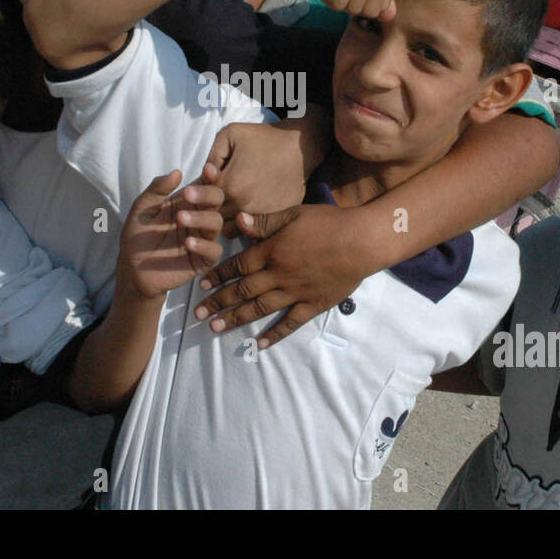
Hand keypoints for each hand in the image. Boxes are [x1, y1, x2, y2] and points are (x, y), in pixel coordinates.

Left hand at [117, 171, 226, 299]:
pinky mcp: (202, 260)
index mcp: (186, 202)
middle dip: (206, 194)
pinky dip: (203, 245)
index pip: (204, 185)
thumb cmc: (137, 236)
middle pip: (216, 200)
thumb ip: (156, 190)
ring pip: (216, 222)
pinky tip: (188, 242)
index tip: (208, 169)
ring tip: (180, 218)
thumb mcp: (141, 209)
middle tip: (187, 194)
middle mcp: (198, 217)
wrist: (131, 269)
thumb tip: (176, 172)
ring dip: (201, 217)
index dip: (210, 176)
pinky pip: (213, 251)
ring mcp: (202, 238)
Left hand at [194, 204, 373, 347]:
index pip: (237, 266)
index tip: (202, 285)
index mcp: (271, 251)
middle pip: (242, 291)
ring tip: (216, 328)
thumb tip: (236, 220)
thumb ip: (264, 221)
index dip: (218, 276)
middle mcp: (278, 275)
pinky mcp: (313, 305)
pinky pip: (290, 323)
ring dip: (236, 318)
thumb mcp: (294, 214)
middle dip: (218, 302)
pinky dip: (274, 334)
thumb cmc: (328, 222)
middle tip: (198, 314)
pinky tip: (260, 344)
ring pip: (259, 308)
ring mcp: (295, 292)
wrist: (361, 241)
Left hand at [202, 118, 324, 236]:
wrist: (300, 148)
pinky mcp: (274, 219)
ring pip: (231, 231)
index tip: (186, 197)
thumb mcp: (231, 135)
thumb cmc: (264, 139)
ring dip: (224, 223)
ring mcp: (260, 215)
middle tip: (197, 211)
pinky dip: (245, 227)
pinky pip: (254, 232)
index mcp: (230, 186)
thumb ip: (212, 154)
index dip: (193, 200)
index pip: (202, 201)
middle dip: (204, 215)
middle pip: (214, 220)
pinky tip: (241, 216)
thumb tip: (205, 173)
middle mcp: (244, 205)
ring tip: (221, 213)